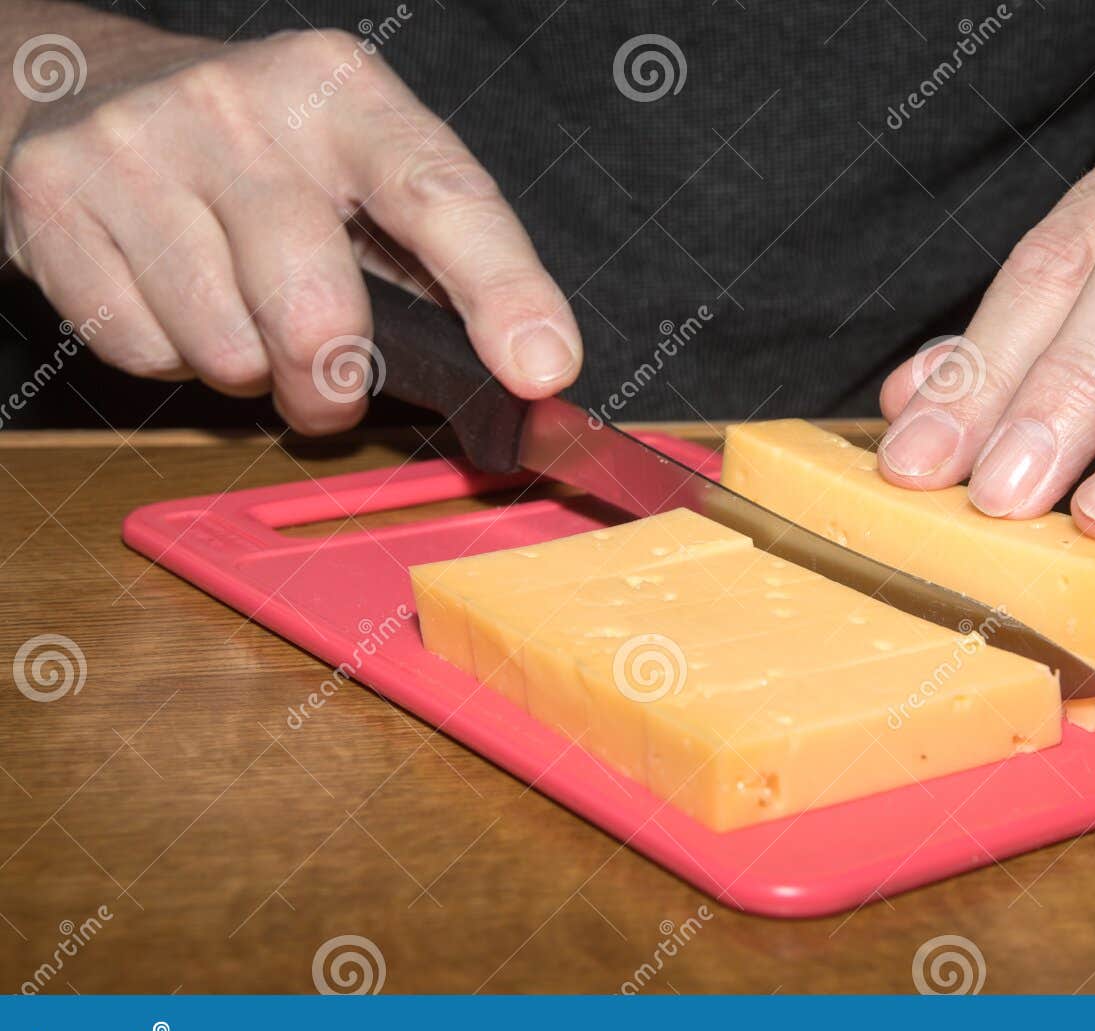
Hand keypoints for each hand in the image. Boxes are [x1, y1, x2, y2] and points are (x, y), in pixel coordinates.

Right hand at [2, 16, 579, 432]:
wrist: (83, 86)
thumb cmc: (262, 153)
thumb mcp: (359, 167)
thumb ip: (436, 259)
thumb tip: (524, 366)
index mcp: (344, 94)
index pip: (441, 196)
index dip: (503, 291)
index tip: (544, 367)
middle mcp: (240, 107)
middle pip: (317, 312)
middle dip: (335, 384)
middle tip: (331, 383)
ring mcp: (136, 148)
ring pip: (227, 351)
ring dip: (249, 368)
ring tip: (237, 308)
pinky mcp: (54, 200)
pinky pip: (145, 353)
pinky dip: (172, 357)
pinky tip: (171, 294)